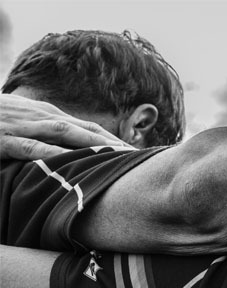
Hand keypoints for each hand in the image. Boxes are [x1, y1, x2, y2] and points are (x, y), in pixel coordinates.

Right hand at [1, 94, 128, 159]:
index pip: (90, 129)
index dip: (116, 141)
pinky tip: (71, 163)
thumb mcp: (23, 125)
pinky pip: (32, 147)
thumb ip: (46, 137)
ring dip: (94, 146)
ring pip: (66, 135)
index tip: (139, 155)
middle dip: (116, 145)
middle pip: (88, 131)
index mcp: (48, 115)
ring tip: (119, 159)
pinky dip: (53, 154)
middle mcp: (42, 117)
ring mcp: (24, 126)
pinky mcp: (4, 139)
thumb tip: (70, 154)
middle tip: (142, 161)